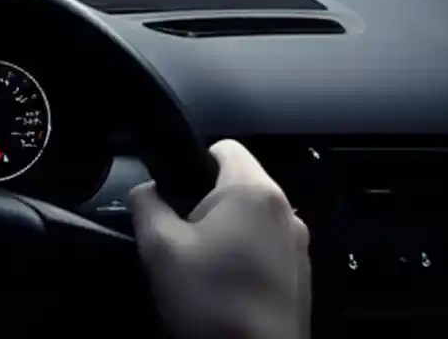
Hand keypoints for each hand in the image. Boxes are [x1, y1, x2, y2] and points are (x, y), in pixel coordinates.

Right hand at [130, 139, 310, 338]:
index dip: (191, 164)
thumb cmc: (209, 300)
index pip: (223, 147)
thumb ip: (146, 205)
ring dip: (226, 233)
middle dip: (206, 204)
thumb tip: (146, 190)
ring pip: (252, 218)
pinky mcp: (302, 274)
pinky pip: (267, 247)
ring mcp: (298, 244)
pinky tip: (226, 289)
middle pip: (238, 184)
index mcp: (253, 190)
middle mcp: (285, 210)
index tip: (175, 198)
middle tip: (181, 239)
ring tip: (202, 268)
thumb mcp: (159, 248)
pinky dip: (245, 257)